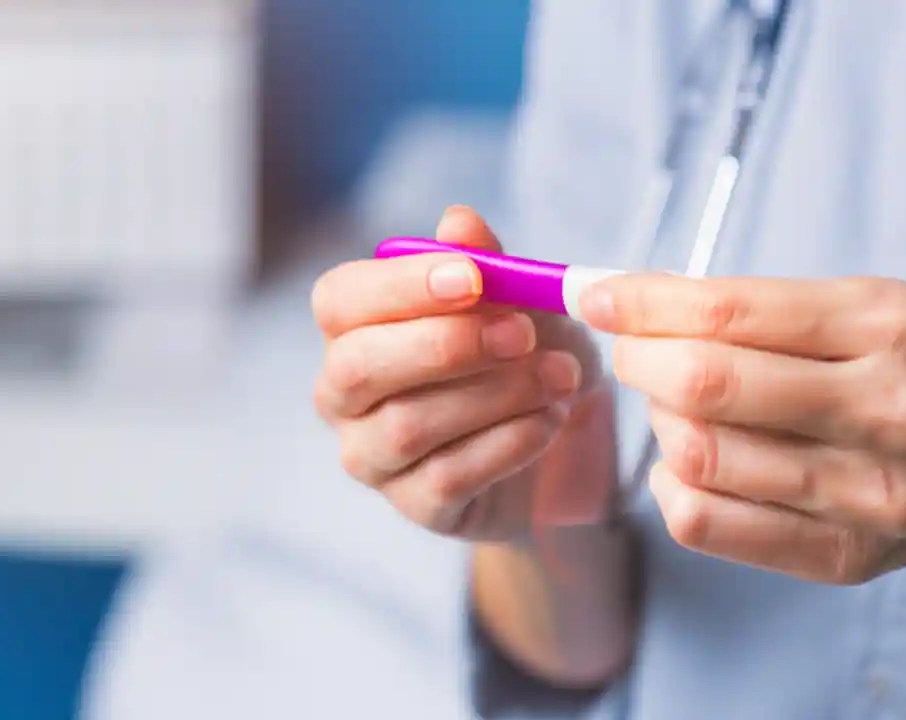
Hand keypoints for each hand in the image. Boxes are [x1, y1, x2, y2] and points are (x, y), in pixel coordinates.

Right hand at [311, 207, 612, 541]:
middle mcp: (345, 395)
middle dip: (446, 345)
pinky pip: (448, 476)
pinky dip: (509, 443)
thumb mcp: (517, 300)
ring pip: (410, 425)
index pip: (340, 301)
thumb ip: (485, 263)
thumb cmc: (522, 355)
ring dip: (496, 395)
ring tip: (561, 377)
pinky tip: (551, 421)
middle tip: (524, 333)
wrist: (565, 438)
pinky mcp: (417, 507)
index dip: (400, 287)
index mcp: (354, 329)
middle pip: (359, 367)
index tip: (473, 277)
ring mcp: (374, 457)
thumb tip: (458, 221)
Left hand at [579, 274, 905, 582]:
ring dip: (656, 420)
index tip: (592, 291)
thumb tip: (623, 299)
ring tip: (670, 401)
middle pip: (707, 386)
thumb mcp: (862, 307)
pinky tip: (682, 457)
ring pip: (700, 456)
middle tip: (627, 349)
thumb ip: (753, 307)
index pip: (730, 313)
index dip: (642, 302)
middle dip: (638, 360)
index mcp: (890, 327)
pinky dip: (670, 483)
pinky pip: (708, 525)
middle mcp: (889, 411)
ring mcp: (871, 495)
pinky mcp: (847, 557)